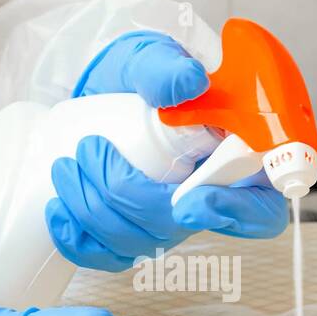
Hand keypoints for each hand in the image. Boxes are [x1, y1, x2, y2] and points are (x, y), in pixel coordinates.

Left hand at [51, 31, 288, 270]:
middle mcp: (207, 199)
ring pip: (139, 243)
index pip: (260, 208)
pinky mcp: (131, 233)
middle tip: (89, 150)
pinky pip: (108, 257)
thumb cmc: (143, 74)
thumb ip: (169, 68)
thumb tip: (188, 84)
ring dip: (93, 210)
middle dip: (127, 194)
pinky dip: (78, 239)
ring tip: (65, 166)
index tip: (188, 202)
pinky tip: (56, 211)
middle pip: (181, 226)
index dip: (234, 215)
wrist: (104, 90)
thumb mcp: (156, 58)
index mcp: (238, 160)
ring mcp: (168, 222)